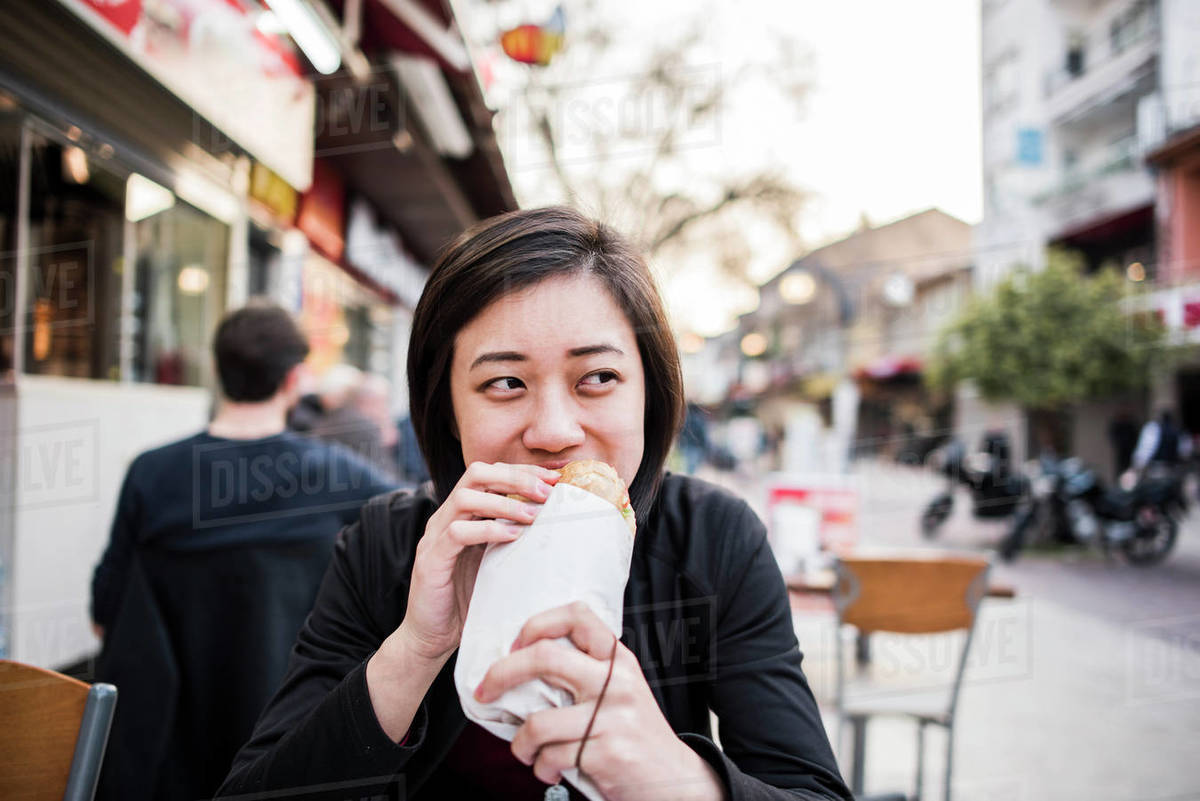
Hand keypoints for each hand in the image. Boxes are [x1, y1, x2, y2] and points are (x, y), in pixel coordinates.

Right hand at [400, 461, 560, 662]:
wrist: (432, 638)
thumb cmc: (469, 600)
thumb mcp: (497, 563)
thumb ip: (516, 541)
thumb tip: (560, 527)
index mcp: (462, 514)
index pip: (490, 474)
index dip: (522, 471)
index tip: (555, 477)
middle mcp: (446, 517)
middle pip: (477, 474)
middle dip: (515, 477)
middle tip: (547, 491)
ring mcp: (434, 536)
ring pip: (465, 497)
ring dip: (504, 501)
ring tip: (534, 514)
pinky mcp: (430, 560)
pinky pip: (457, 532)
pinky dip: (487, 529)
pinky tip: (512, 536)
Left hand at [474, 602, 724, 800]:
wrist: (674, 780)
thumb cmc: (634, 733)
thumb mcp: (620, 690)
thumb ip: (587, 672)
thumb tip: (524, 662)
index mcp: (618, 660)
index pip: (577, 616)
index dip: (538, 623)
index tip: (516, 645)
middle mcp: (617, 682)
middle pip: (545, 657)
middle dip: (502, 673)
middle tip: (485, 691)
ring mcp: (611, 717)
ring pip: (538, 722)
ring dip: (520, 744)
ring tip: (527, 752)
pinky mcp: (606, 753)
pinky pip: (551, 758)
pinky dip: (541, 769)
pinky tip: (550, 772)